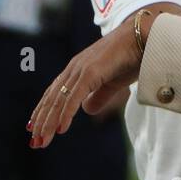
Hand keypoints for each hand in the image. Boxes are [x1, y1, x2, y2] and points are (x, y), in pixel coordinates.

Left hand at [29, 13, 155, 148]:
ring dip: (49, 122)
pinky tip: (61, 129)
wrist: (145, 37)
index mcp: (77, 70)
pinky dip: (66, 113)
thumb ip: (99, 96)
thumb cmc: (132, 57)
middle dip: (42, 121)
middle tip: (35, 142)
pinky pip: (75, 96)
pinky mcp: (92, 72)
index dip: (43, 111)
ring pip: (60, 99)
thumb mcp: (112, 83)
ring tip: (42, 140)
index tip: (35, 129)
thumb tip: (86, 110)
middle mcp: (75, 68)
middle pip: (52, 98)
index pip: (53, 93)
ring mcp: (82, 69)